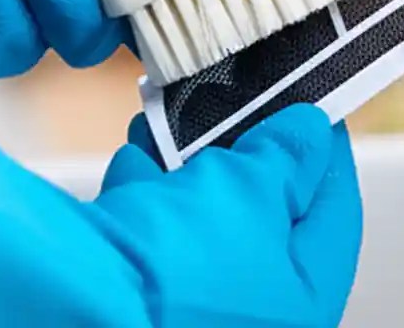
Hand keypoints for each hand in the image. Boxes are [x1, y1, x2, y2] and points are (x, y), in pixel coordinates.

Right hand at [0, 82, 362, 326]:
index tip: (309, 101)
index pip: (333, 208)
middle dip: (241, 149)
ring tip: (173, 119)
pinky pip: (152, 232)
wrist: (70, 303)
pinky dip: (147, 192)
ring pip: (201, 216)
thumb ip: (285, 156)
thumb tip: (307, 131)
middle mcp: (253, 312)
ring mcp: (192, 305)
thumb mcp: (251, 191)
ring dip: (186, 164)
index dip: (321, 147)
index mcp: (304, 298)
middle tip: (237, 97)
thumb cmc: (178, 270)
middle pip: (263, 210)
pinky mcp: (136, 290)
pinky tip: (137, 161)